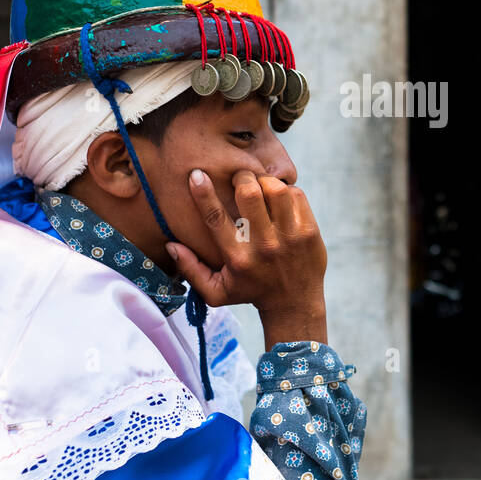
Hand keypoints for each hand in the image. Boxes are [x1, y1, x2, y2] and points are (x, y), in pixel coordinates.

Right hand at [166, 168, 327, 344]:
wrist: (295, 304)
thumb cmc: (250, 293)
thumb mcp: (215, 292)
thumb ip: (191, 269)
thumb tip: (170, 245)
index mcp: (238, 258)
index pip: (216, 219)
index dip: (203, 194)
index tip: (197, 174)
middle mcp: (264, 246)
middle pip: (250, 194)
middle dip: (241, 178)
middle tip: (239, 179)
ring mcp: (290, 238)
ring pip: (276, 190)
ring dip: (265, 181)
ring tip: (260, 185)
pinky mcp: (310, 232)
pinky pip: (297, 196)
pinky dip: (286, 190)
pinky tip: (279, 198)